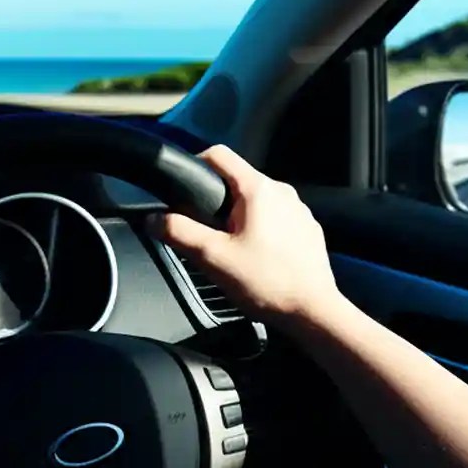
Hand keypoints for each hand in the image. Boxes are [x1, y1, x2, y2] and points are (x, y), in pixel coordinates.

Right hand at [150, 145, 348, 324]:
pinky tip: (257, 260)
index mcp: (258, 189)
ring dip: (239, 219)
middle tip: (205, 233)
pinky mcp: (308, 230)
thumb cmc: (266, 283)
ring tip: (230, 250)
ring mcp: (299, 210)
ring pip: (258, 202)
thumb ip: (179, 232)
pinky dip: (262, 232)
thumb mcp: (213, 257)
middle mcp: (282, 192)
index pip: (218, 155)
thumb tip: (153, 218)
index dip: (194, 165)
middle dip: (217, 202)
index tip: (184, 189)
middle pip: (237, 181)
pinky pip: (277, 220)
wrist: (313, 312)